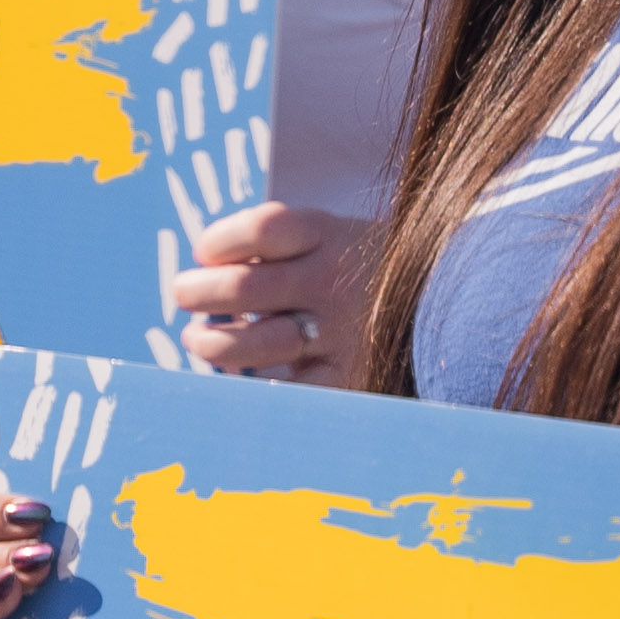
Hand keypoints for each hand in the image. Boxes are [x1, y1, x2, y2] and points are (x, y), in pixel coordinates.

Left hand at [175, 201, 369, 383]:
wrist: (436, 298)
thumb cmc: (356, 264)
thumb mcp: (327, 234)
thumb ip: (273, 245)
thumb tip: (206, 267)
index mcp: (326, 233)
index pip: (262, 230)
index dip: (220, 240)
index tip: (204, 251)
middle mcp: (333, 279)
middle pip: (248, 286)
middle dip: (201, 292)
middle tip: (183, 294)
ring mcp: (342, 330)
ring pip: (260, 344)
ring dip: (214, 344)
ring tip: (197, 339)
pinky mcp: (349, 373)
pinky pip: (291, 388)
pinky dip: (257, 385)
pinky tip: (240, 376)